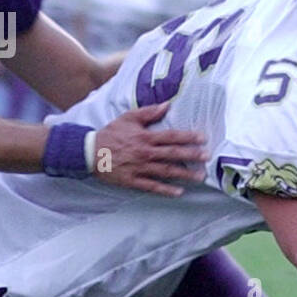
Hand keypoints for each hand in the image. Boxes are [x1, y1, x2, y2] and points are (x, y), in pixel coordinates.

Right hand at [93, 101, 208, 196]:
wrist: (89, 152)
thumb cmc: (110, 134)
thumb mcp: (128, 118)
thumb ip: (149, 112)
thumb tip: (168, 104)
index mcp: (145, 136)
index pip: (171, 136)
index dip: (188, 137)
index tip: (203, 138)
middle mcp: (145, 152)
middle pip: (172, 154)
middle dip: (191, 155)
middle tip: (207, 157)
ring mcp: (139, 168)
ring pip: (165, 171)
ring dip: (184, 174)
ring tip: (200, 177)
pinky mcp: (132, 180)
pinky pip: (152, 186)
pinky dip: (165, 190)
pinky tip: (179, 192)